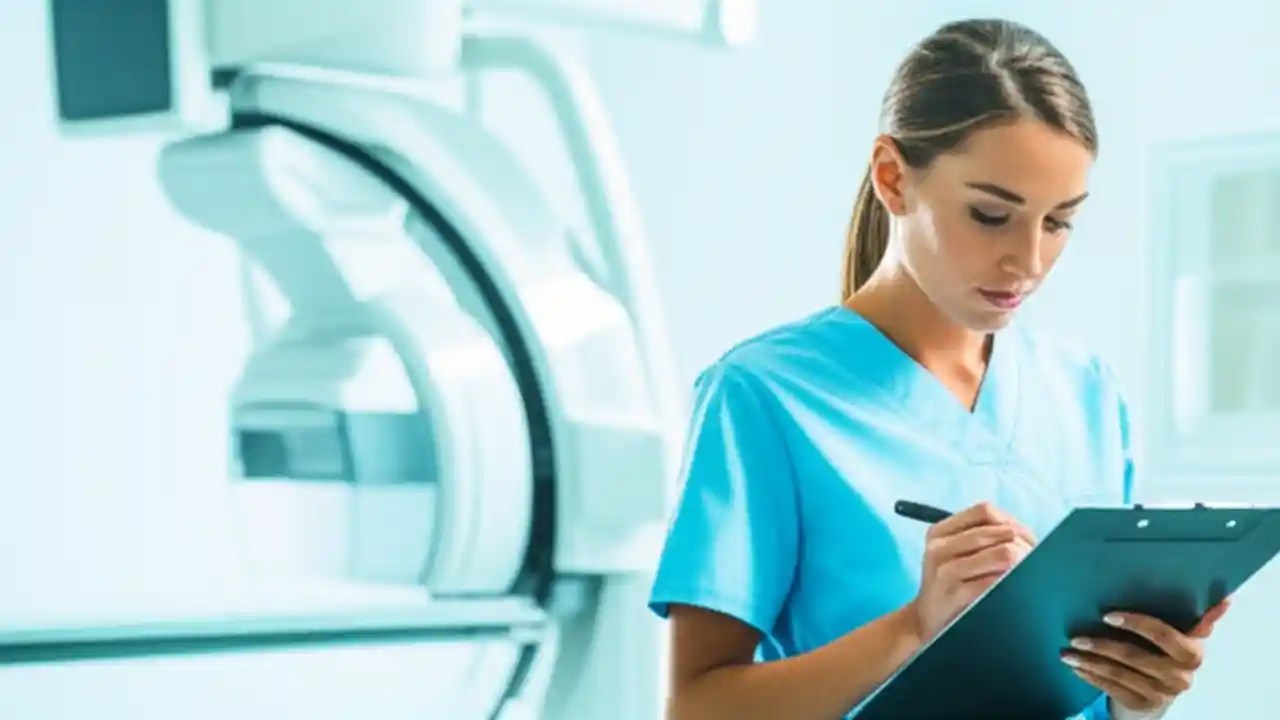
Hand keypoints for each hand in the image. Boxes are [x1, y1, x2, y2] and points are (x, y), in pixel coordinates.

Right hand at [905, 502, 1035, 641]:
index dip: (1012, 522)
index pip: (984, 511)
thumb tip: (1025, 535)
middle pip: (999, 532)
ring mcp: (945, 570)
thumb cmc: (952, 587)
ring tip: (1030, 575)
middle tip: (1037, 562)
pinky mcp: (955, 593)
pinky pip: (997, 580)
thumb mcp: (956, 556)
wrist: (926, 623)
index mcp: (940, 532)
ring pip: (1003, 553)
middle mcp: (939, 547)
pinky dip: (1013, 582)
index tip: (1025, 540)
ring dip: (1024, 563)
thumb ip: (983, 539)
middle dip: (1025, 545)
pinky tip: (1018, 589)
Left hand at [1061, 598, 1231, 714]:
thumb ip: (1200, 617)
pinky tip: (1076, 666)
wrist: (1163, 688)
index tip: (1108, 615)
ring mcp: (1160, 694)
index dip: (1137, 624)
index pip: (1165, 636)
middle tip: (1076, 637)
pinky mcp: (1142, 705)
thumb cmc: (1170, 650)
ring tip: (1067, 652)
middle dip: (1102, 646)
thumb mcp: (1186, 632)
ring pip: (1119, 675)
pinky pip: (1112, 689)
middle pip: (1134, 657)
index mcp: (1192, 653)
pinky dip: (1091, 676)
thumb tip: (1226, 598)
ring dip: (1089, 662)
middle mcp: (1179, 677)